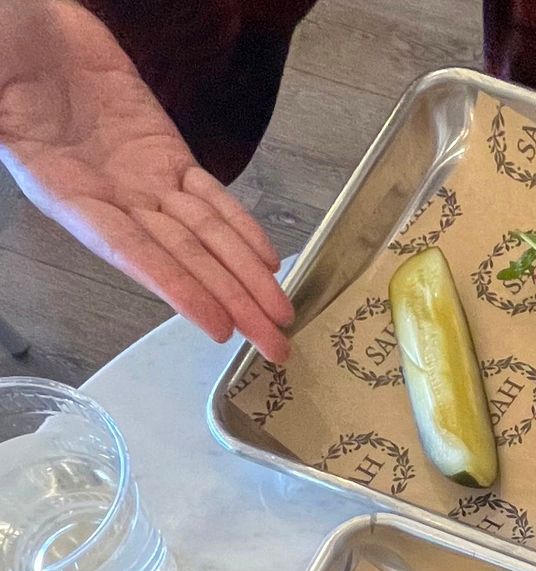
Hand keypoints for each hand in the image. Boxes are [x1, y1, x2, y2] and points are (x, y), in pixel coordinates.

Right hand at [0, 0, 291, 360]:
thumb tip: (16, 153)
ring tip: (280, 315)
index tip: (216, 324)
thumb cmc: (6, 59)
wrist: (28, 25)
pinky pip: (212, 197)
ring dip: (248, 278)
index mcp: (65, 194)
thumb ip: (5, 135)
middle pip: (185, 260)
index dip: (177, 288)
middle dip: (233, 304)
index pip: (132, 252)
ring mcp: (143, 178)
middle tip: (273, 346)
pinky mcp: (166, 153)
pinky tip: (268, 260)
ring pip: (207, 236)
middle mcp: (112, 198)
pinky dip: (242, 227)